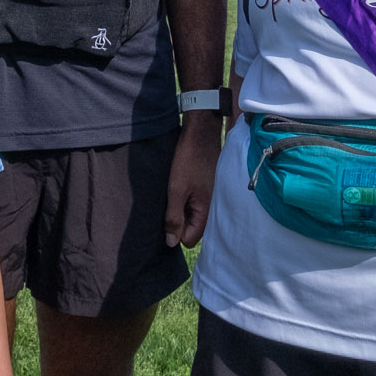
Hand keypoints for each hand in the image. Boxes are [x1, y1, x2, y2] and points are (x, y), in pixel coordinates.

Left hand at [163, 112, 219, 247]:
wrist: (200, 133)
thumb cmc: (189, 160)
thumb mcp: (176, 190)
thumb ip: (174, 217)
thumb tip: (171, 242)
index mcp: (206, 210)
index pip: (190, 239)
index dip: (175, 234)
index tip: (164, 220)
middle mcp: (211, 207)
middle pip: (191, 228)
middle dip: (177, 222)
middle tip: (165, 206)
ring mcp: (208, 197)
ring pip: (191, 215)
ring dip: (179, 210)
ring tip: (170, 196)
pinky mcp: (205, 188)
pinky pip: (193, 202)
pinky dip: (183, 199)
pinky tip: (176, 188)